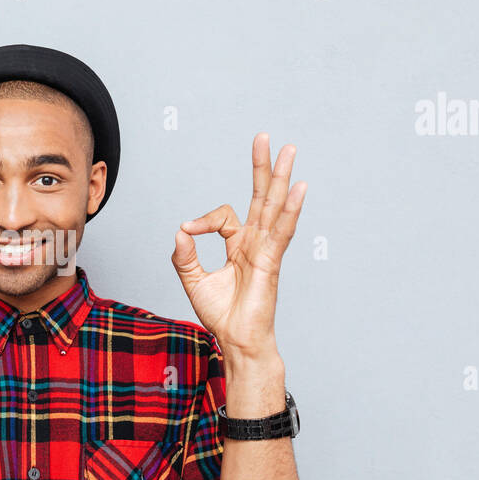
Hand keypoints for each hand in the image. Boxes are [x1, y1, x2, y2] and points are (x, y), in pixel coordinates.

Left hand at [171, 132, 305, 358]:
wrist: (236, 341)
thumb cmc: (222, 315)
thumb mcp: (193, 280)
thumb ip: (185, 255)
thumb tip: (179, 229)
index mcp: (239, 245)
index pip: (223, 217)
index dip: (202, 221)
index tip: (187, 233)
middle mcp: (255, 242)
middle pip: (261, 197)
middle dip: (262, 167)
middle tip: (265, 138)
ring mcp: (266, 250)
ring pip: (273, 206)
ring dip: (280, 177)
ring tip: (288, 149)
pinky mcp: (271, 262)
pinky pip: (281, 231)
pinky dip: (290, 210)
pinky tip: (298, 188)